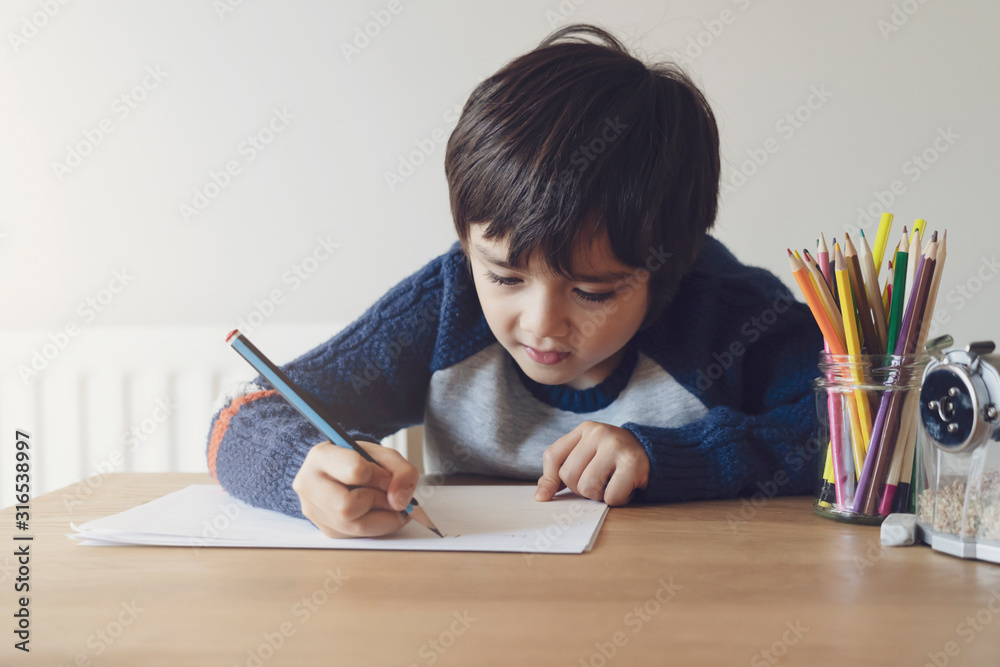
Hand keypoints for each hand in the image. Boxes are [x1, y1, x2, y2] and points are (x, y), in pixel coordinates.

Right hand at [291, 440, 417, 537]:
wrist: (340, 470)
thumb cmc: (360, 460)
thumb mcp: (384, 455)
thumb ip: (402, 471)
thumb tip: (400, 501)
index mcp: (321, 456)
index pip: (356, 471)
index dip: (380, 477)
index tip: (388, 478)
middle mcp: (309, 485)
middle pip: (347, 506)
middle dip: (378, 501)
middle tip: (389, 495)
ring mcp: (314, 511)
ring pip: (354, 526)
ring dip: (381, 517)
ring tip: (386, 504)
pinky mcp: (326, 529)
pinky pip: (358, 536)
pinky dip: (377, 526)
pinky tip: (376, 512)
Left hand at [534, 421, 649, 505]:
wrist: (653, 453)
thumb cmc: (613, 458)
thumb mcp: (586, 456)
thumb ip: (561, 471)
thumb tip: (541, 496)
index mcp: (584, 429)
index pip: (553, 456)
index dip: (549, 480)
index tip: (548, 496)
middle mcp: (598, 433)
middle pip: (569, 475)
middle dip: (580, 489)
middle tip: (598, 483)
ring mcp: (616, 446)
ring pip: (588, 487)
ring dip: (599, 495)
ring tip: (611, 484)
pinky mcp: (633, 463)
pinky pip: (611, 496)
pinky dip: (617, 500)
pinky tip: (625, 488)